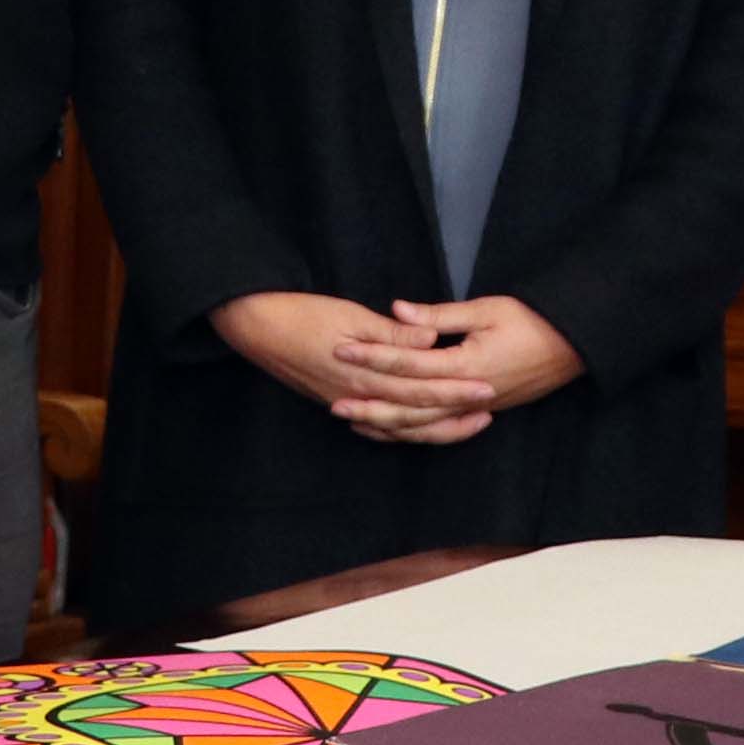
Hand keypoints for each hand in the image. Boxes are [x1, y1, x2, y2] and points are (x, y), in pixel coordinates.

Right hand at [214, 292, 484, 442]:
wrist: (256, 326)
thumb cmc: (303, 313)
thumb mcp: (351, 315)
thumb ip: (392, 333)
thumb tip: (431, 340)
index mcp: (367, 373)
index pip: (422, 387)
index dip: (456, 391)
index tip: (487, 389)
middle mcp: (359, 395)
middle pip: (415, 414)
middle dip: (453, 414)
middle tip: (487, 411)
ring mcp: (345, 402)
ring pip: (396, 427)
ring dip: (431, 428)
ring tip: (461, 425)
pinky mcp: (335, 401)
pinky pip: (372, 426)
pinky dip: (395, 431)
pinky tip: (410, 430)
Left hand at [327, 297, 589, 449]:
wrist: (573, 348)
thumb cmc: (532, 322)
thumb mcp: (486, 310)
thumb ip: (440, 317)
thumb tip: (399, 311)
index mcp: (465, 365)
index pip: (408, 363)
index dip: (373, 355)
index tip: (341, 348)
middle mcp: (467, 395)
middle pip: (409, 406)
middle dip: (370, 403)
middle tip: (333, 401)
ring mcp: (474, 408)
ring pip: (421, 426)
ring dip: (385, 423)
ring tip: (352, 419)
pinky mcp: (480, 412)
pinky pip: (438, 430)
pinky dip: (411, 432)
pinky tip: (388, 428)